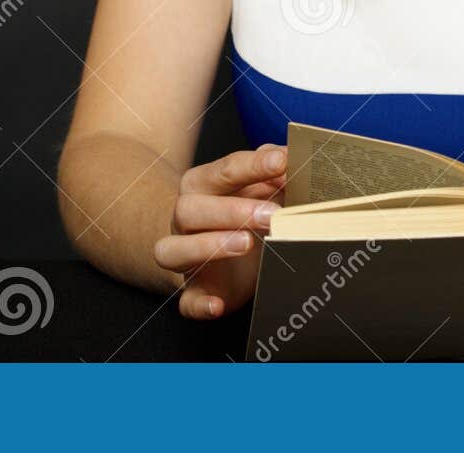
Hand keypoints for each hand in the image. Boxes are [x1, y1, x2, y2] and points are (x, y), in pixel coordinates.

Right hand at [154, 142, 286, 319]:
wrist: (219, 250)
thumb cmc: (244, 211)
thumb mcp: (260, 186)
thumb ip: (273, 171)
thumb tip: (290, 157)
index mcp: (202, 185)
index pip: (222, 170)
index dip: (252, 166)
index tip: (282, 162)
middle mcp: (184, 218)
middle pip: (191, 208)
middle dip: (232, 210)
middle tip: (272, 214)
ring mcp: (183, 255)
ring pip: (174, 250)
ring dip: (209, 246)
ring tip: (246, 244)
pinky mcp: (193, 290)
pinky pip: (186, 300)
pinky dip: (199, 305)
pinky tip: (216, 305)